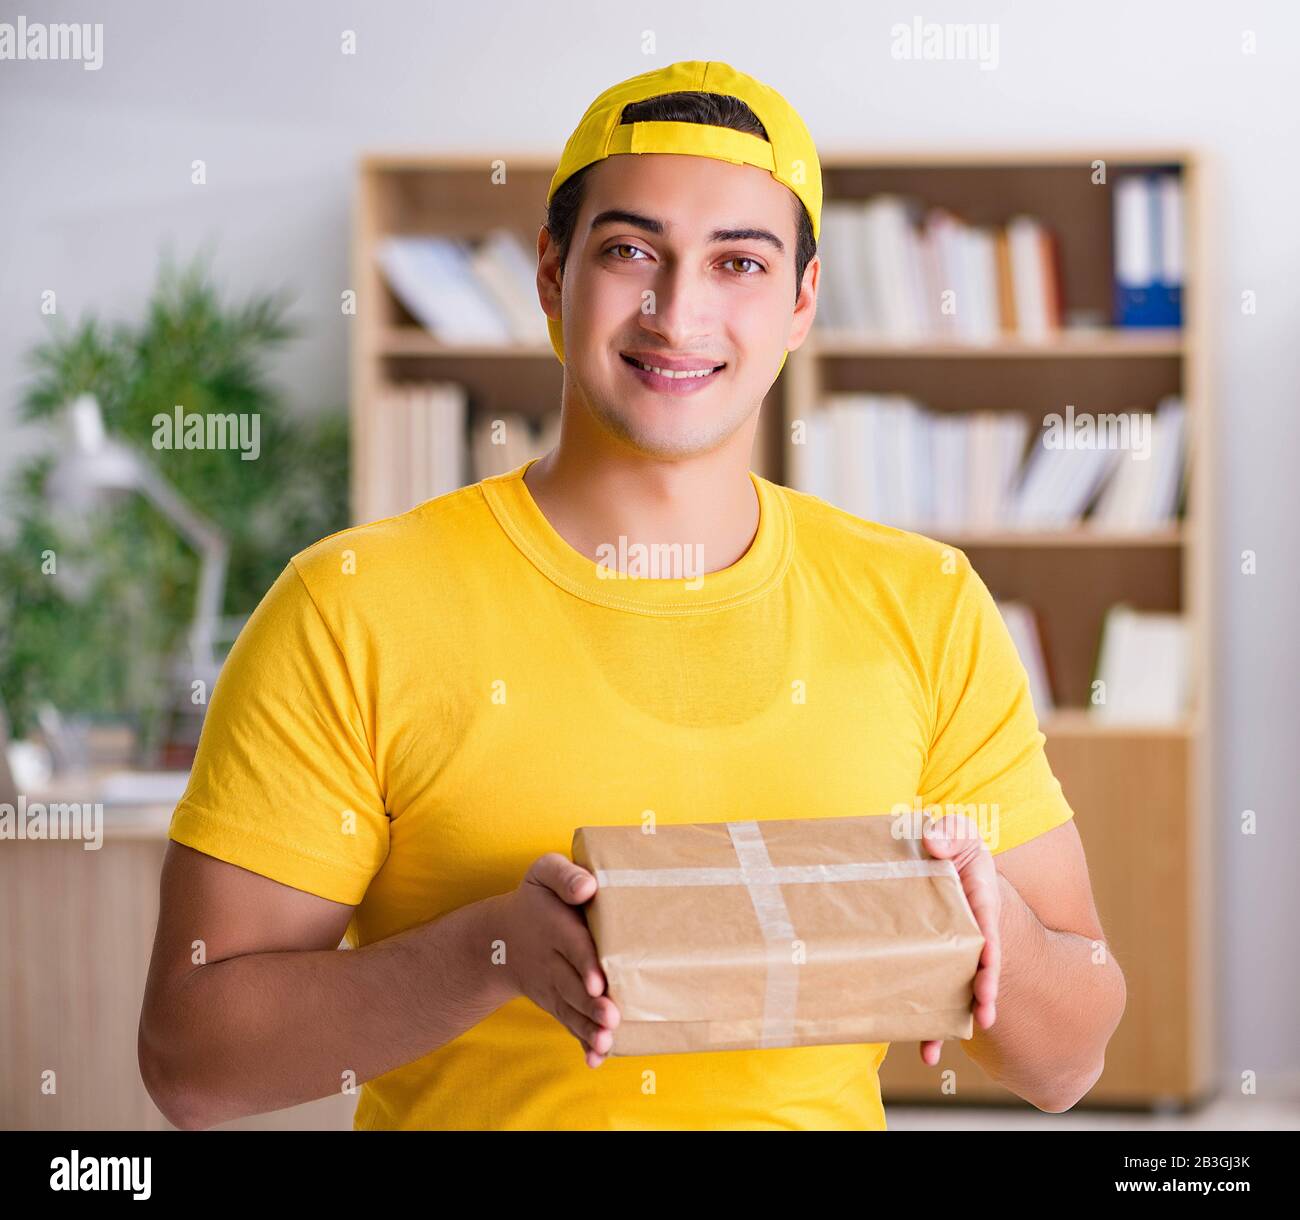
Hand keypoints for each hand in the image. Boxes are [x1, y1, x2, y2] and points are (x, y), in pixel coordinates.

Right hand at [498, 852, 619, 1067]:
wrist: (502, 938)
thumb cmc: (537, 899)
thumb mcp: (544, 874)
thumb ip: (565, 875)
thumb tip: (587, 887)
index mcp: (555, 926)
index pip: (572, 945)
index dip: (584, 963)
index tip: (597, 982)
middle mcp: (552, 961)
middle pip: (573, 985)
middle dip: (592, 1005)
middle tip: (611, 1018)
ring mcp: (553, 986)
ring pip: (572, 1009)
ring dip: (589, 1027)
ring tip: (607, 1041)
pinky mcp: (558, 1003)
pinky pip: (569, 1023)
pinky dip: (582, 1041)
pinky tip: (596, 1058)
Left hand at [917, 812, 1000, 1065]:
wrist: (936, 861)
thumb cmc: (951, 846)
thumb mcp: (958, 833)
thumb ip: (951, 832)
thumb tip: (933, 843)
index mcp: (980, 902)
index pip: (989, 926)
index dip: (992, 946)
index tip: (990, 963)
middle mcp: (974, 933)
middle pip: (984, 966)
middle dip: (987, 989)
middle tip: (985, 1011)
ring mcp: (958, 954)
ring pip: (963, 990)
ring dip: (959, 1016)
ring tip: (949, 1040)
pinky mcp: (938, 967)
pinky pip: (939, 999)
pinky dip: (933, 1028)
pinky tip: (926, 1052)